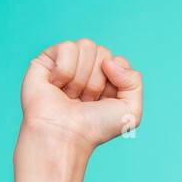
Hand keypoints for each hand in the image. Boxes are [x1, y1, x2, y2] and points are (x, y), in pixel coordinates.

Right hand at [19, 38, 142, 153]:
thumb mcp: (131, 111)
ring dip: (81, 78)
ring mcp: (67, 63)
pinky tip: (57, 86)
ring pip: (86, 46)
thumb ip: (134, 81)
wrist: (64, 135)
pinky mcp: (47, 59)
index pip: (118, 60)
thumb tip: (109, 61)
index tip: (104, 102)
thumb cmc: (95, 127)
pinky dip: (65, 71)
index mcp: (107, 79)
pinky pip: (67, 47)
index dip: (115, 81)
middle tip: (86, 101)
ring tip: (71, 95)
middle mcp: (87, 69)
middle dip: (97, 81)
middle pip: (103, 52)